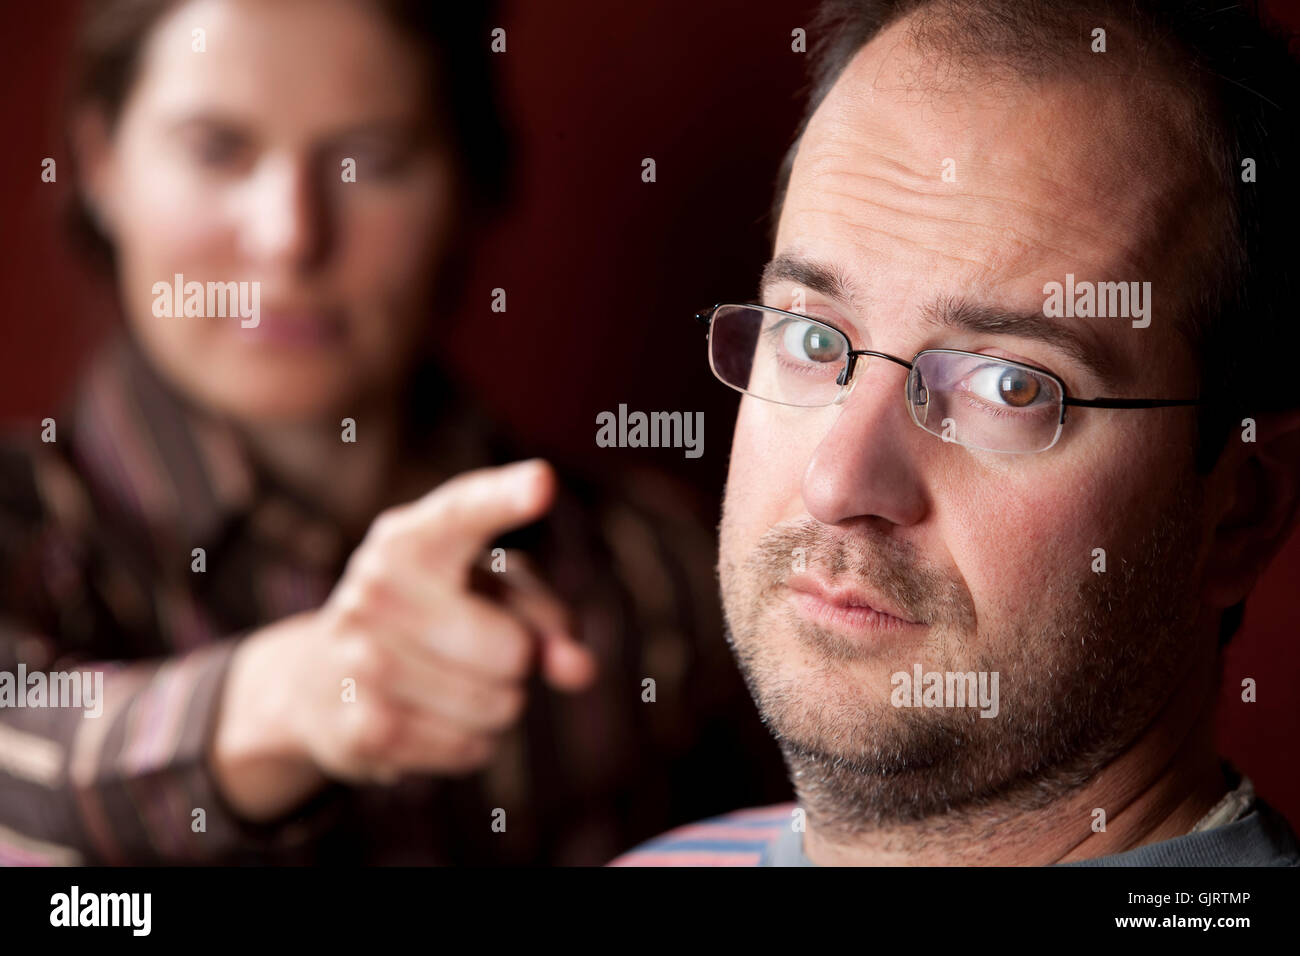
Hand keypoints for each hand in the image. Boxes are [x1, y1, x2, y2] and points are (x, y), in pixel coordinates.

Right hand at [211, 459, 595, 818]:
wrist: (317, 678)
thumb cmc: (434, 616)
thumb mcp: (492, 593)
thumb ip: (547, 617)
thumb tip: (581, 669)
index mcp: (414, 536)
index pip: (465, 513)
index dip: (505, 498)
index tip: (543, 482)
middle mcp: (378, 586)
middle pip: (514, 650)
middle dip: (515, 660)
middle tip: (474, 647)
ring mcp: (361, 657)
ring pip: (499, 707)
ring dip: (495, 706)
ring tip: (448, 682)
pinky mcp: (361, 728)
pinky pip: (471, 748)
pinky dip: (468, 743)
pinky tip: (425, 718)